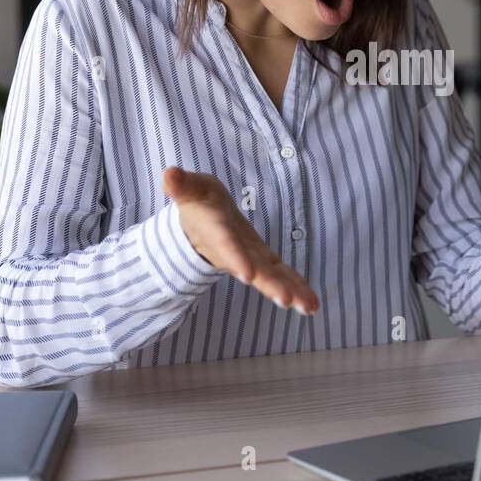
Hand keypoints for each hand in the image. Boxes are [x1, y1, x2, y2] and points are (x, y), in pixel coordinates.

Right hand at [161, 167, 318, 314]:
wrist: (202, 220)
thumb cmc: (197, 200)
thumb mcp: (189, 188)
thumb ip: (181, 184)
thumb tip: (169, 173)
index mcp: (216, 231)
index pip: (225, 245)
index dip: (235, 258)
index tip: (247, 275)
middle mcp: (234, 251)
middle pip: (253, 269)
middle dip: (269, 284)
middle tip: (286, 300)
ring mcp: (250, 258)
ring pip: (271, 277)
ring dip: (289, 291)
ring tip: (309, 307)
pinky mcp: (263, 259)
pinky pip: (281, 274)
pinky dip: (297, 287)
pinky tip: (312, 304)